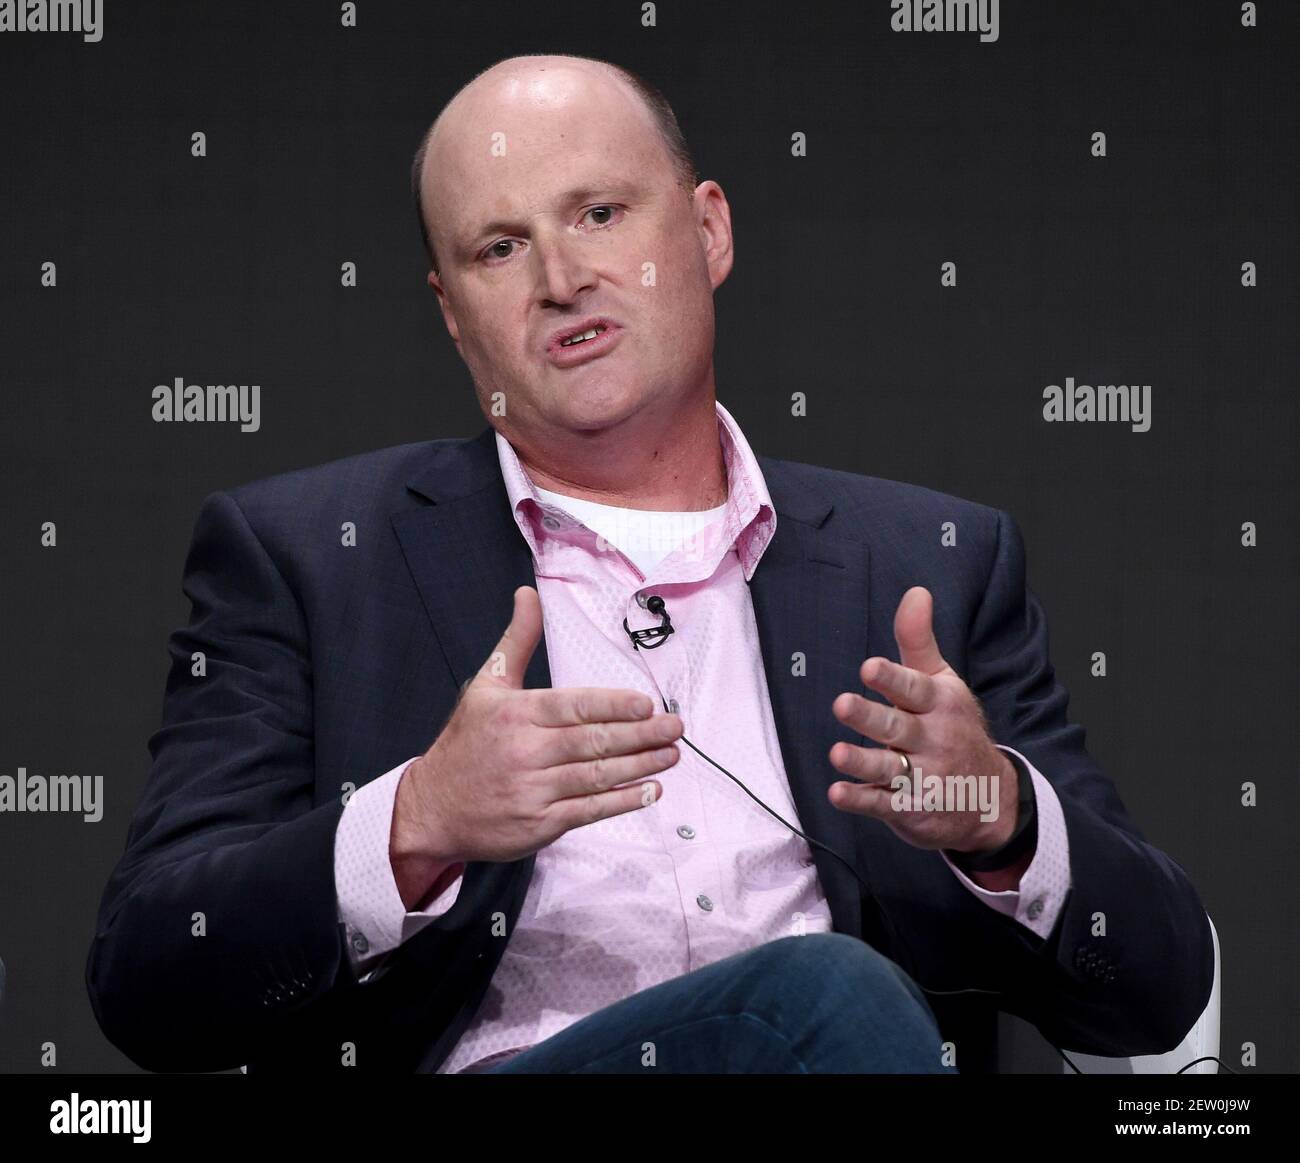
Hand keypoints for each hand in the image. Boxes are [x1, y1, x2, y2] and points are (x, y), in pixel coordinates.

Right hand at [390, 585, 681, 902]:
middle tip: (675, 727)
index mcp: (517, 714)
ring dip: (640, 766)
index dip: (614, 706)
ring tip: (671, 755)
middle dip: (641, 735)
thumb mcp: (486, 685)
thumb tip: (528, 594)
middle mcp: (526, 751)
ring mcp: (533, 790)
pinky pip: (588, 811)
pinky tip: (649, 791)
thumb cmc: (466, 743)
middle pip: (593, 741)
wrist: (431, 809)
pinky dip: (622, 801)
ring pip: (596, 776)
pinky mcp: (539, 824)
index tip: (647, 705)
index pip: (575, 707)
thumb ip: (517, 640)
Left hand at [826, 586, 1018, 854]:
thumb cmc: (955, 727)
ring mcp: (922, 776)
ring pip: (888, 768)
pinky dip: (861, 799)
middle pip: (897, 727)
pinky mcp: (910, 808)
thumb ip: (919, 641)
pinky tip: (838, 793)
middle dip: (869, 716)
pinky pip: (883, 803)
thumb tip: (915, 592)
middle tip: (842, 703)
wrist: (991, 798)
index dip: (892, 679)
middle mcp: (932, 739)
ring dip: (862, 761)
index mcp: (940, 704)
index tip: (869, 667)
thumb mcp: (943, 682)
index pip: (914, 688)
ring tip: (837, 753)